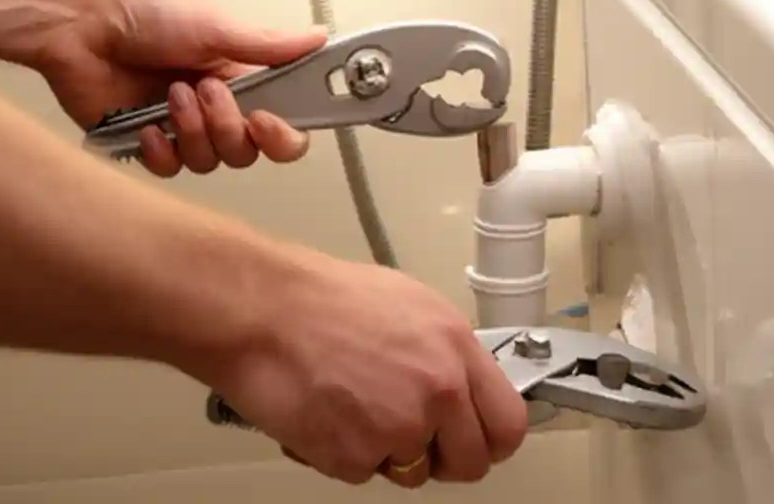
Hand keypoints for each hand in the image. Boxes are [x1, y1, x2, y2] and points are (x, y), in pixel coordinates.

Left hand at [37, 0, 326, 176]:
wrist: (79, 24)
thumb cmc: (142, 12)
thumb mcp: (214, 25)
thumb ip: (269, 44)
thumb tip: (318, 37)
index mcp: (240, 78)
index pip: (282, 122)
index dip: (282, 134)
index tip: (267, 121)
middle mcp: (215, 107)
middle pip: (247, 151)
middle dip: (227, 126)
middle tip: (204, 91)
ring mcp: (181, 126)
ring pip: (210, 161)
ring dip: (192, 130)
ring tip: (169, 94)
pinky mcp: (146, 142)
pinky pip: (169, 168)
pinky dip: (160, 149)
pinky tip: (146, 123)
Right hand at [195, 253, 528, 487]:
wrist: (264, 313)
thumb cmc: (324, 300)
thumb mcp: (412, 305)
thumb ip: (448, 351)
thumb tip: (464, 381)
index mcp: (457, 349)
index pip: (508, 424)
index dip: (493, 440)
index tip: (479, 440)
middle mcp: (438, 392)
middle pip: (471, 463)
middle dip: (445, 458)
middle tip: (416, 438)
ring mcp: (399, 429)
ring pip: (412, 471)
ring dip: (389, 453)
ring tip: (356, 406)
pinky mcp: (356, 457)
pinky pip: (364, 474)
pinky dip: (345, 453)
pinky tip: (329, 413)